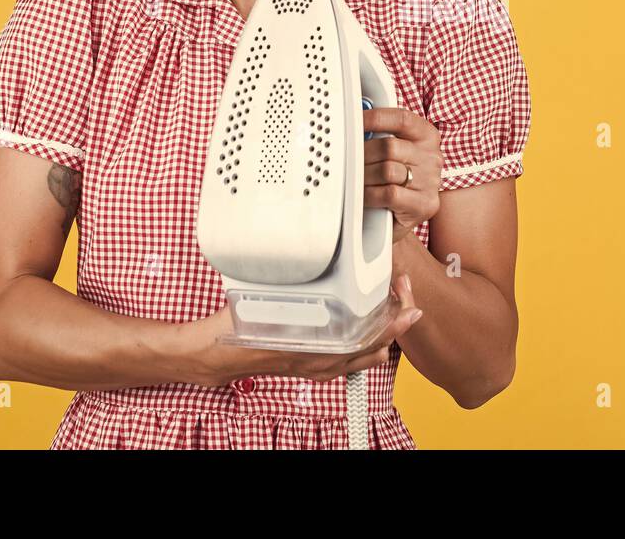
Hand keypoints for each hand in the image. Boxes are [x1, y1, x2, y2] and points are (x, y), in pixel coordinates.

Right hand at [186, 274, 421, 386]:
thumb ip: (296, 282)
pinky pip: (353, 360)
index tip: (402, 288)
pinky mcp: (316, 366)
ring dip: (385, 330)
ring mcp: (322, 366)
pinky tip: (368, 328)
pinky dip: (367, 344)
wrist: (221, 354)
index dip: (396, 313)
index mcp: (321, 346)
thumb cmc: (242, 327)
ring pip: (369, 354)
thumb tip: (312, 257)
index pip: (374, 334)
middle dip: (398, 317)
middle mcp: (326, 361)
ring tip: (392, 304)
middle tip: (403, 289)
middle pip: (379, 343)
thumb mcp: (271, 296)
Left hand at [362, 107, 441, 244]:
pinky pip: (389, 194)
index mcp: (426, 136)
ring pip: (387, 170)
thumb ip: (379, 136)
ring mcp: (431, 181)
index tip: (355, 121)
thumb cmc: (394, 180)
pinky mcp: (425, 205)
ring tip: (357, 181)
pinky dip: (371, 195)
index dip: (375, 118)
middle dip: (363, 154)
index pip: (401, 119)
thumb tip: (354, 126)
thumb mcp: (391, 153)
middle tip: (350, 161)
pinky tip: (366, 196)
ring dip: (364, 176)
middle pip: (389, 146)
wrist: (402, 217)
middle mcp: (432, 157)